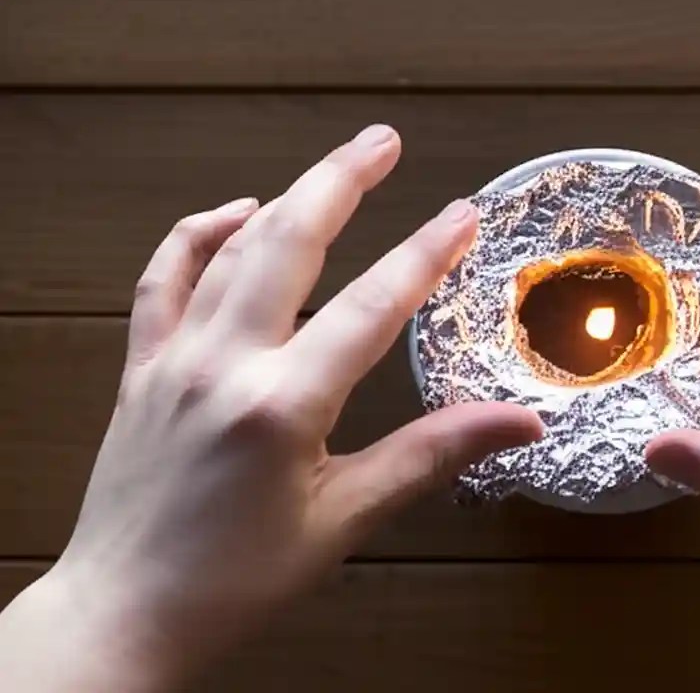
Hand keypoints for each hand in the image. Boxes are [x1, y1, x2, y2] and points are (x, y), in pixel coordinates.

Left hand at [0, 125, 541, 691]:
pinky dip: (196, 237)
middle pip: (288, 243)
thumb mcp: (345, 520)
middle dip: (342, 181)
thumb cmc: (237, 580)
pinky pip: (161, 281)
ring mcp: (173, 360)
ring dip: (283, 199)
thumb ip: (432, 457)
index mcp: (281, 405)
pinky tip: (231, 216)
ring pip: (228, 251)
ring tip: (333, 169)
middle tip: (384, 139)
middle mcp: (223, 365)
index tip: (464, 214)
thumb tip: (520, 424)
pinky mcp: (141, 369)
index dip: (424, 255)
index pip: (369, 308)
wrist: (126, 614)